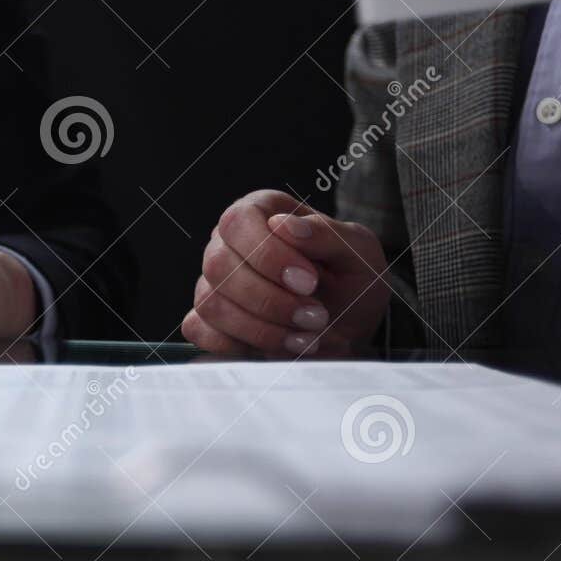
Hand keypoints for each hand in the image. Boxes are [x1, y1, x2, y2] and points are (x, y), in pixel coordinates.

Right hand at [182, 190, 389, 356]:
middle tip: (316, 316)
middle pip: (219, 265)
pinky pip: (201, 331)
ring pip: (211, 303)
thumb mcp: (359, 251)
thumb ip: (327, 233)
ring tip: (306, 338)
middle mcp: (228, 243)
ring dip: (261, 328)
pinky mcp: (207, 319)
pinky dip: (240, 346)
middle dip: (269, 299)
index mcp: (261, 212)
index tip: (310, 282)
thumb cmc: (352, 279)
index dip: (268, 254)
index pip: (238, 222)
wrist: (350, 324)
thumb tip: (282, 224)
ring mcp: (213, 282)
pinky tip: (277, 348)